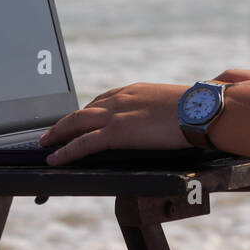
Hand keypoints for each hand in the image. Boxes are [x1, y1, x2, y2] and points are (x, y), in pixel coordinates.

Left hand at [38, 82, 188, 165]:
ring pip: (76, 123)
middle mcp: (122, 98)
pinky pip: (83, 143)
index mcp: (136, 90)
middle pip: (85, 109)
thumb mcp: (181, 102)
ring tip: (45, 144)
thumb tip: (189, 107)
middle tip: (53, 132)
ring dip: (57, 134)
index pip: (104, 98)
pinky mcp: (117, 132)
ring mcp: (118, 114)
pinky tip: (55, 159)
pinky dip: (66, 151)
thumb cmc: (201, 107)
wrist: (204, 111)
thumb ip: (172, 106)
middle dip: (66, 121)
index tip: (80, 117)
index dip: (89, 110)